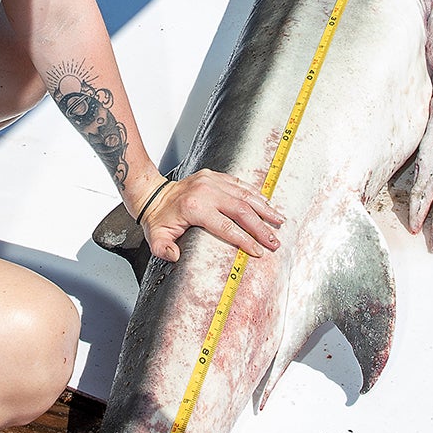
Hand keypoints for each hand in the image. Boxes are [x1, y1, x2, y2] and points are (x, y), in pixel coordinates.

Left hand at [132, 169, 283, 263]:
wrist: (153, 195)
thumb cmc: (158, 219)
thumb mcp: (156, 238)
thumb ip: (164, 249)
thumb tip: (175, 257)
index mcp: (195, 207)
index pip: (226, 226)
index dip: (244, 240)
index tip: (258, 251)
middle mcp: (206, 191)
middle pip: (242, 210)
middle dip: (261, 227)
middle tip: (274, 241)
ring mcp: (211, 181)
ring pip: (245, 195)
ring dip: (264, 208)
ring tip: (279, 221)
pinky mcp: (214, 176)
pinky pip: (240, 184)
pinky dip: (255, 194)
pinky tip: (266, 204)